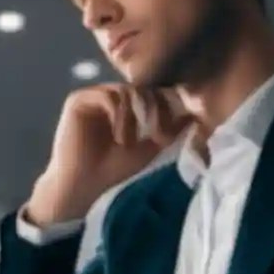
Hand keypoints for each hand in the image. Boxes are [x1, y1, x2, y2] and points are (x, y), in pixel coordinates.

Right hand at [27, 84, 192, 225]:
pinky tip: (119, 137)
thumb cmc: (112, 170)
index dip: (165, 107)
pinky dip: (119, 115)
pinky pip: (108, 96)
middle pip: (142, 87)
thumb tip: (195, 116)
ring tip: (129, 142)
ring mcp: (92, 97)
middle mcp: (109, 96)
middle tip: (156, 136)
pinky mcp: (78, 101)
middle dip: (154, 111)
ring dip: (135, 116)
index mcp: (125, 106)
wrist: (83, 185)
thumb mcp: (149, 148)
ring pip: (127, 90)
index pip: (152, 92)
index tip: (164, 134)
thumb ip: (169, 131)